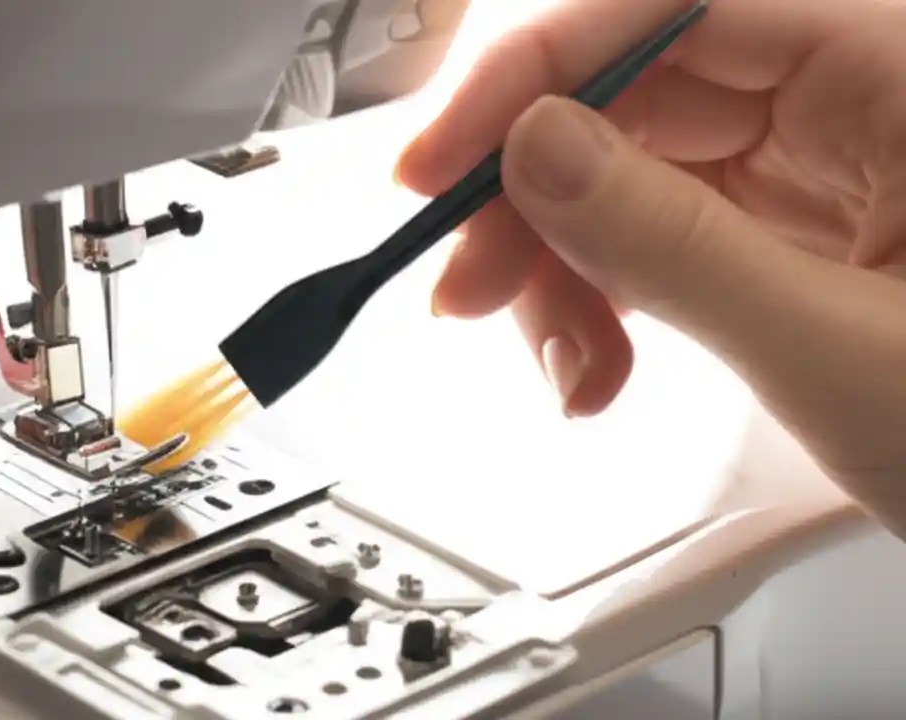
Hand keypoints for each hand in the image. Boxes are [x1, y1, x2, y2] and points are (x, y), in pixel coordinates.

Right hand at [397, 1, 905, 535]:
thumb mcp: (840, 348)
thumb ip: (675, 242)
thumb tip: (538, 153)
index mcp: (903, 63)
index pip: (673, 4)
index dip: (532, 72)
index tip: (441, 163)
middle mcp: (863, 88)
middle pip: (635, 91)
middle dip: (532, 195)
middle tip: (469, 281)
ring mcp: (829, 155)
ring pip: (634, 164)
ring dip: (562, 260)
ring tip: (559, 357)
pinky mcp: (801, 221)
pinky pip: (665, 226)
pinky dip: (609, 290)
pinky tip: (600, 354)